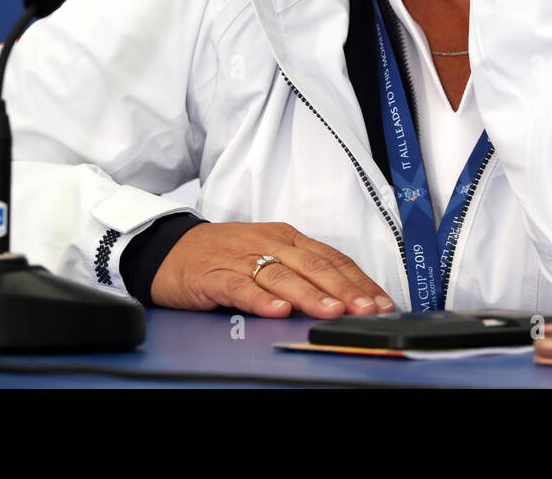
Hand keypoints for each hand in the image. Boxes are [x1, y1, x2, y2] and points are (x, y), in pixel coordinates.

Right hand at [149, 221, 396, 317]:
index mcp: (287, 238)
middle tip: (368, 310)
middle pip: (315, 266)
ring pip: (283, 276)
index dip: (359, 281)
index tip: (382, 302)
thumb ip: (301, 274)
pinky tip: (277, 311)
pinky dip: (260, 299)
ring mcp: (242, 258)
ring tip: (332, 312)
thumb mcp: (268, 257)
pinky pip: (241, 287)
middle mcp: (270, 243)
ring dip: (311, 295)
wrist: (170, 250)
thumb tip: (345, 302)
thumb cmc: (224, 256)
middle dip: (345, 290)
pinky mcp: (215, 275)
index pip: (332, 258)